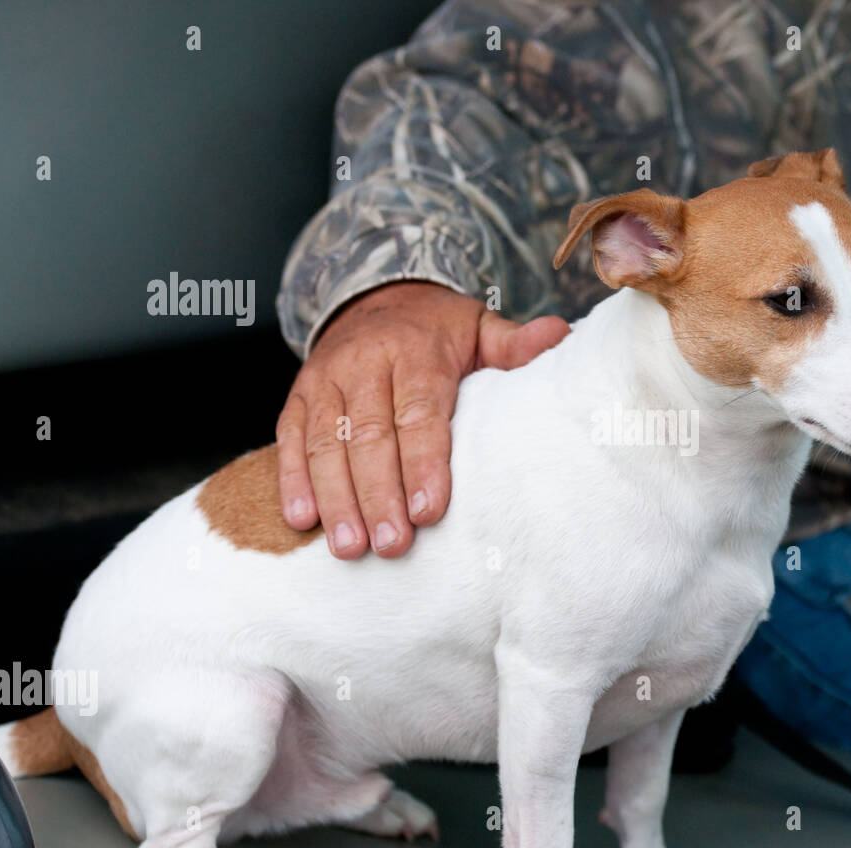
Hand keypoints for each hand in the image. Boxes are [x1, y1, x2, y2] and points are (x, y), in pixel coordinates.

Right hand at [276, 281, 569, 557]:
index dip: (423, 463)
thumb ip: (515, 344)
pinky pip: (289, 439)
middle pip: (368, 436)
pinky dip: (293, 480)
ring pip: (325, 443)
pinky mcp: (298, 397)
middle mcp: (364, 363)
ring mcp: (325, 380)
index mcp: (415, 351)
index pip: (418, 411)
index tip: (428, 511)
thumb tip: (560, 336)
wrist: (375, 297)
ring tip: (350, 547)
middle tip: (392, 545)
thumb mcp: (480, 328)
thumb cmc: (439, 331)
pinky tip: (301, 520)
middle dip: (379, 495)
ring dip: (336, 499)